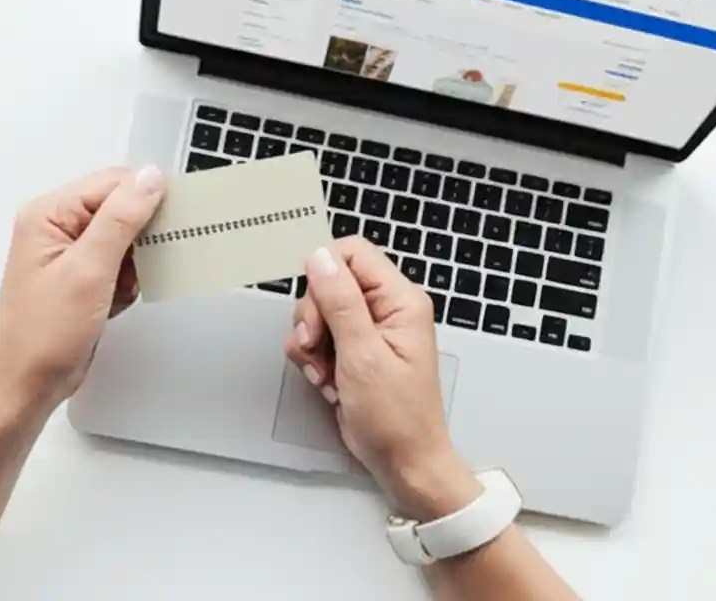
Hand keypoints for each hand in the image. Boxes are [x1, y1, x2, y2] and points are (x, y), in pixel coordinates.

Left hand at [0, 165, 165, 412]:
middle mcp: (57, 228)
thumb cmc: (38, 337)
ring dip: (136, 265)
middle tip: (143, 264)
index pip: (113, 183)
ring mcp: (70, 254)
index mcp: (49, 214)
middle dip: (142, 238)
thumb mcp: (87, 271)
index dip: (147, 199)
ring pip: (127, 239)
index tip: (174, 220)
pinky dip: (129, 283)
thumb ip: (121, 219)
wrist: (24, 388)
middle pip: (122, 208)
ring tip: (119, 290)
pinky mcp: (83, 278)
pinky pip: (122, 265)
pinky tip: (115, 302)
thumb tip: (150, 178)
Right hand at [284, 237, 481, 519]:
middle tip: (316, 348)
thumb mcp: (362, 356)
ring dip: (311, 343)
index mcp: (400, 300)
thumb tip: (320, 256)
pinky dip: (314, 359)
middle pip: (329, 282)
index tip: (315, 309)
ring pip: (319, 312)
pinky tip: (328, 383)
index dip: (324, 273)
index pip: (353, 253)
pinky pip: (319, 338)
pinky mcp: (353, 351)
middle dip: (313, 316)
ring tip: (325, 374)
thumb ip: (340, 302)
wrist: (404, 463)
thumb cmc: (396, 417)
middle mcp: (386, 309)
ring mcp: (369, 330)